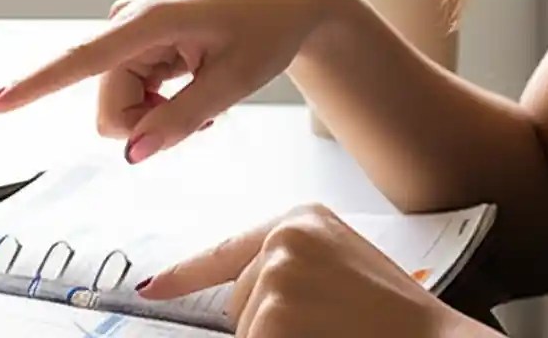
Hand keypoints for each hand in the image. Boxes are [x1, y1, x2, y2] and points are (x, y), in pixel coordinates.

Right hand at [0, 0, 346, 163]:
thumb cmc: (268, 29)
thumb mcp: (234, 82)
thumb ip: (182, 120)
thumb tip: (132, 153)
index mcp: (152, 21)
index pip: (83, 58)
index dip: (36, 84)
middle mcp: (131, 20)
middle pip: (109, 103)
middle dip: (147, 125)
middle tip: (205, 115)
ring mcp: (133, 30)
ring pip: (119, 102)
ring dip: (158, 115)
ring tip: (205, 93)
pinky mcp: (139, 39)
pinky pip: (132, 90)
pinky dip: (161, 102)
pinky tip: (195, 86)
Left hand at [135, 204, 480, 337]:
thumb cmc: (395, 318)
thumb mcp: (339, 272)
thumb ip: (290, 274)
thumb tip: (248, 304)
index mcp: (302, 221)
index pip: (227, 250)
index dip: (185, 274)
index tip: (152, 287)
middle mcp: (284, 238)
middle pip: (240, 300)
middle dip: (269, 325)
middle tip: (330, 325)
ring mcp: (275, 274)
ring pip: (247, 329)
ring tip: (335, 332)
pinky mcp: (272, 313)